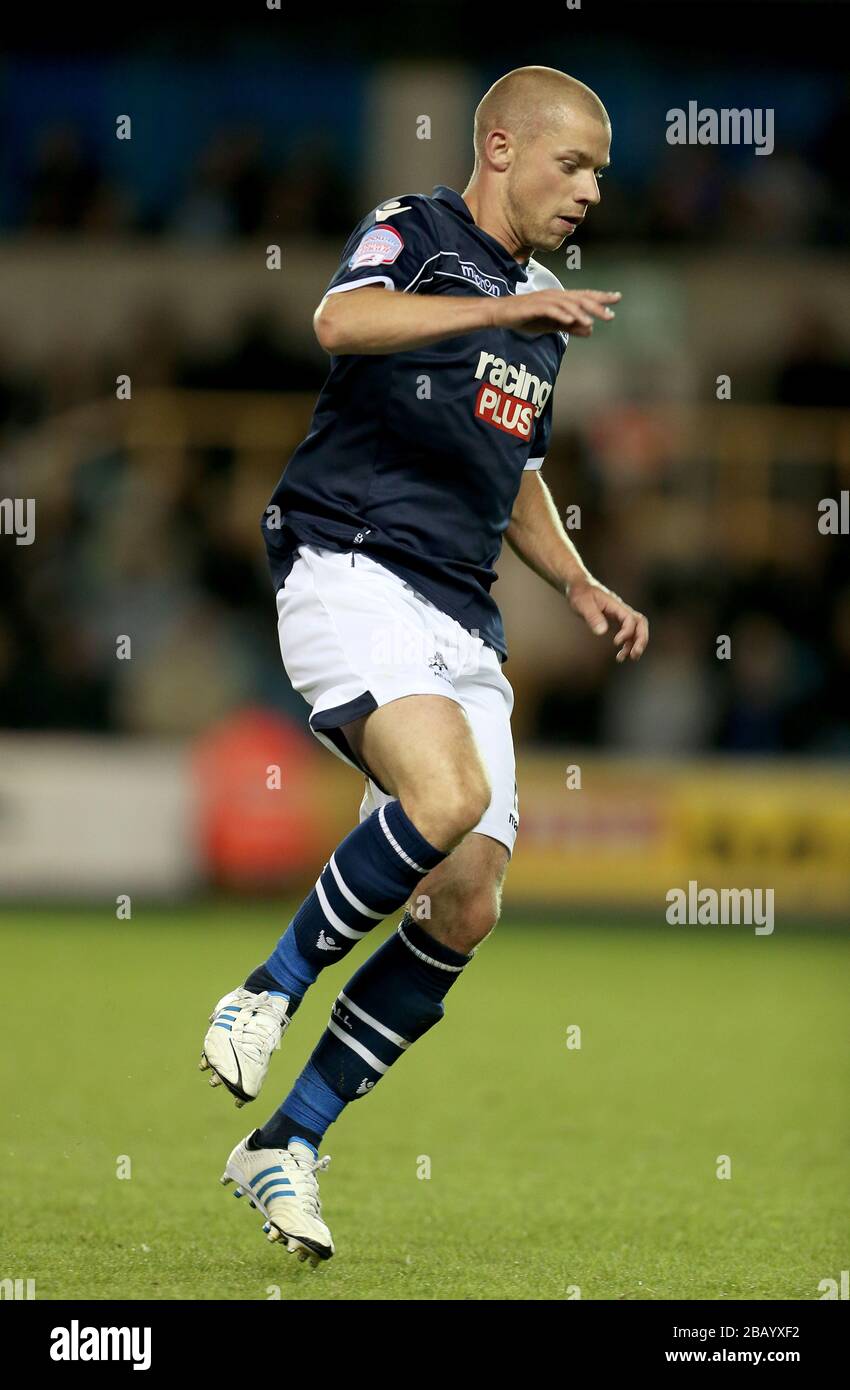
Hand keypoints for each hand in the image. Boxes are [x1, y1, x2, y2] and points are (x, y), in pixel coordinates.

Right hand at [492, 288, 620, 337]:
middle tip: (610, 314)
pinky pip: (550, 309)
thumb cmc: (526, 318)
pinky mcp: (534, 306)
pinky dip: (560, 314)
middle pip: (579, 299)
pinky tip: (570, 320)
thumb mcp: (551, 325)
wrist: (501, 313)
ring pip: (566, 304)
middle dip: (595, 306)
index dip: (600, 297)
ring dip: (580, 312)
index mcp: (561, 299)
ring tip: (591, 321)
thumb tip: (590, 329)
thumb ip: (570, 326)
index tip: (617, 298)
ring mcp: (545, 299)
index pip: (584, 296)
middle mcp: (555, 295)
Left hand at [567, 576, 648, 661]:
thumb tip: (602, 632)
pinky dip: (627, 645)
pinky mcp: (616, 621)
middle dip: (641, 640)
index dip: (627, 632)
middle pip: (640, 624)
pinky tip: (620, 656)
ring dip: (634, 645)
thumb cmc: (580, 593)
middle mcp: (621, 610)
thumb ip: (592, 616)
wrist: (578, 587)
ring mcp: (620, 616)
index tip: (615, 642)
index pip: (630, 618)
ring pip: (636, 630)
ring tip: (622, 659)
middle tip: (634, 655)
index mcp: (616, 605)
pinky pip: (628, 634)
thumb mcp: (583, 604)